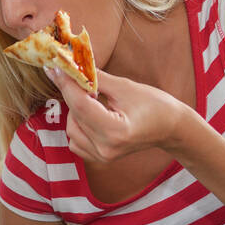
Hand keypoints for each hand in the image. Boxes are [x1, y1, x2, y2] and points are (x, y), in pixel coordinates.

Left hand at [46, 66, 189, 164]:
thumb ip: (95, 79)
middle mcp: (106, 149)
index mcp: (116, 132)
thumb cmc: (154, 105)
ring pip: (71, 128)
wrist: (170, 127)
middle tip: (76, 75)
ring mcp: (102, 157)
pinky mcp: (99, 159)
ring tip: (93, 97)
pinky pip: (75, 140)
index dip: (66, 84)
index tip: (55, 68)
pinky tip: (92, 113)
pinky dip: (78, 124)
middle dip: (72, 94)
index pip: (80, 106)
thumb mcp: (125, 87)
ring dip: (76, 109)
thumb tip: (70, 65)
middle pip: (75, 116)